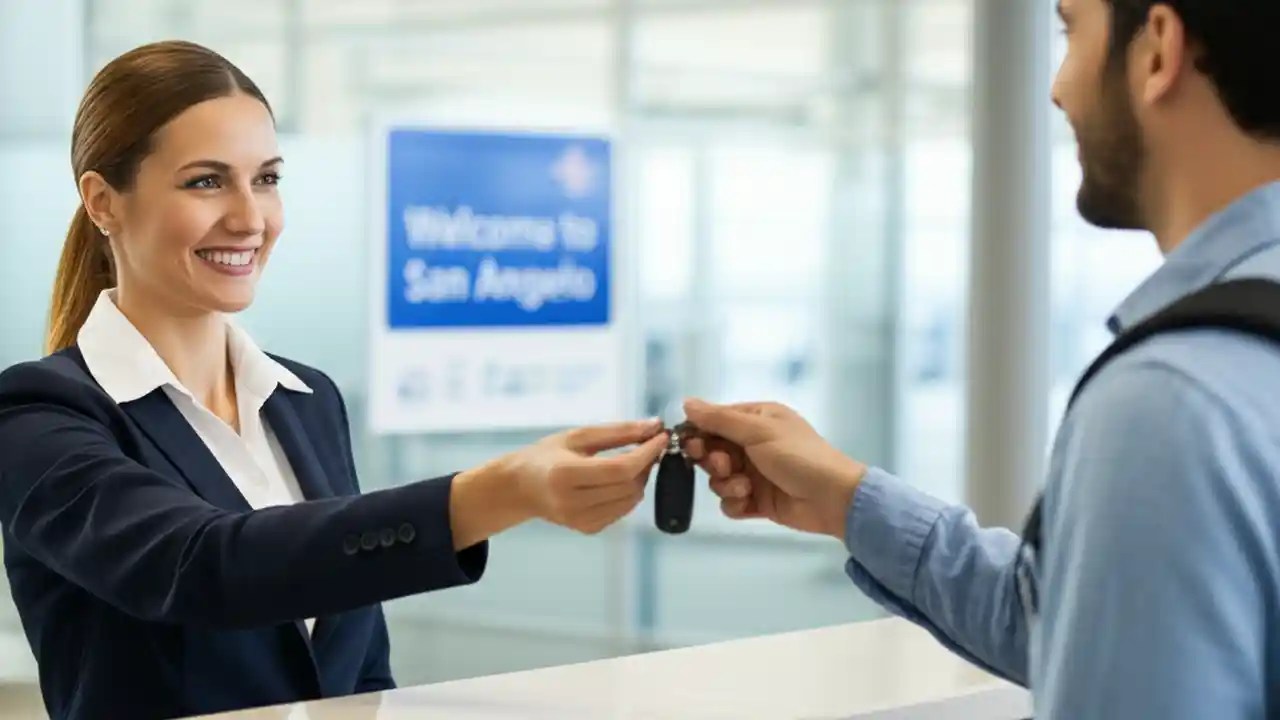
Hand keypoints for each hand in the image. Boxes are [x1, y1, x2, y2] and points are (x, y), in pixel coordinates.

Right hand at [504, 419, 668, 534]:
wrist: (521, 487)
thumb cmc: (548, 455)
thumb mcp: (578, 435)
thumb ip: (618, 431)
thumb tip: (655, 426)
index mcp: (565, 475)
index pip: (620, 468)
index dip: (647, 453)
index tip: (662, 436)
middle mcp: (572, 503)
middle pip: (629, 485)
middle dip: (646, 464)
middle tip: (649, 445)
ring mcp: (580, 521)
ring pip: (631, 500)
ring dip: (641, 478)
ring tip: (634, 460)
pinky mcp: (588, 529)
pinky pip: (623, 510)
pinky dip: (629, 493)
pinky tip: (620, 479)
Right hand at [682, 399, 866, 538]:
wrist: (832, 498)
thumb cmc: (798, 455)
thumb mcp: (758, 430)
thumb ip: (719, 418)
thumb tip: (686, 402)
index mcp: (756, 419)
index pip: (715, 422)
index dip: (699, 433)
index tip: (692, 445)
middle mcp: (753, 444)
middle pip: (712, 452)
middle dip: (713, 461)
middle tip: (724, 466)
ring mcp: (755, 473)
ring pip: (718, 479)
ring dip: (726, 484)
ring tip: (745, 487)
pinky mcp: (757, 500)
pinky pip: (731, 501)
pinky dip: (735, 502)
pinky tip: (748, 502)